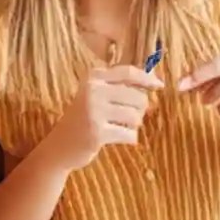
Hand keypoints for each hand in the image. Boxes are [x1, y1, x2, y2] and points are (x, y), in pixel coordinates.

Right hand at [43, 65, 162, 169]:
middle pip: (138, 97)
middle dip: (140, 110)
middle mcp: (93, 91)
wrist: (59, 146)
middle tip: (128, 118)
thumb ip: (121, 86)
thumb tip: (156, 84)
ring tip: (120, 127)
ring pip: (136, 117)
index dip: (148, 78)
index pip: (128, 72)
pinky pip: (130, 135)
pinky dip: (129, 138)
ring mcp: (94, 112)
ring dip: (134, 125)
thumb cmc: (84, 119)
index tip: (159, 86)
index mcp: (93, 78)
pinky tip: (117, 138)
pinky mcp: (97, 133)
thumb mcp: (96, 95)